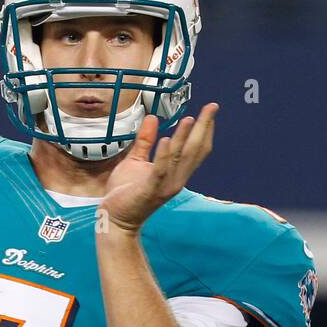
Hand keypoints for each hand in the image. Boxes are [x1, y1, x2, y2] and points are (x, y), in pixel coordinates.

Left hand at [98, 103, 218, 235]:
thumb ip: (145, 141)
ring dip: (184, 137)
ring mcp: (164, 186)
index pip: (197, 149)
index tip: (209, 111)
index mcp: (175, 172)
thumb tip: (153, 117)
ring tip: (190, 119)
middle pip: (195, 151)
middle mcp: (175, 179)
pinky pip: (160, 171)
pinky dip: (164, 155)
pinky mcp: (150, 190)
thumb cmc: (125, 193)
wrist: (115, 218)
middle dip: (203, 128)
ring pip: (179, 158)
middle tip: (211, 107)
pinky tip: (165, 139)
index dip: (204, 129)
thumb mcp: (136, 160)